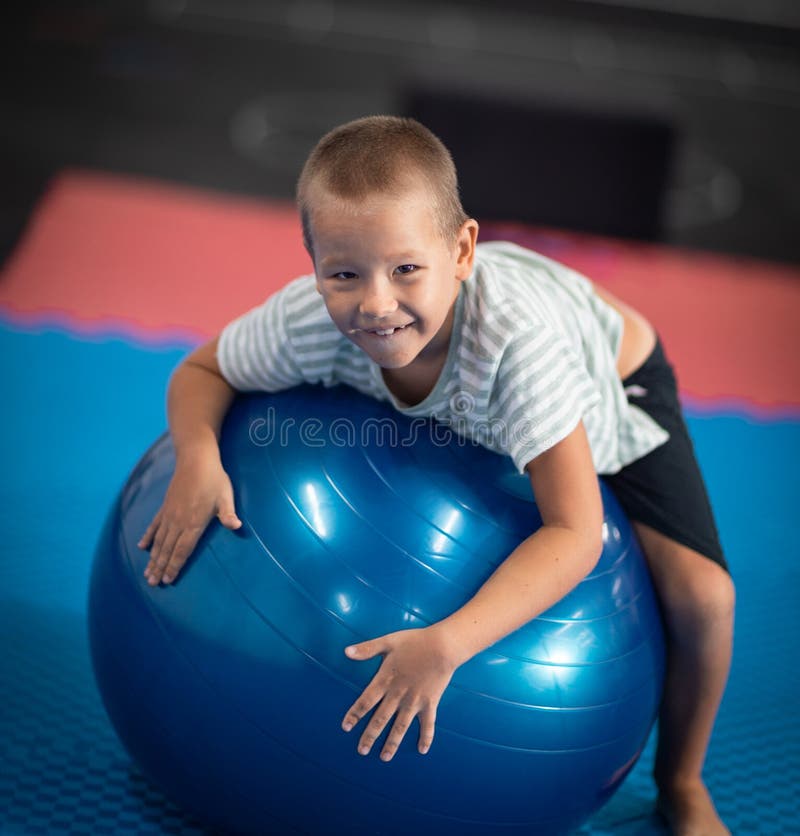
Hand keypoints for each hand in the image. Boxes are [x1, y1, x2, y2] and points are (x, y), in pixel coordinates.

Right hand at [137, 452, 240, 585]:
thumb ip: (228, 514)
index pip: (183, 550)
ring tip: (146, 572)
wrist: (196, 459)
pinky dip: (148, 536)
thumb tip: (237, 527)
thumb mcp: (226, 497)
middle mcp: (178, 522)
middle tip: (152, 583)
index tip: (168, 579)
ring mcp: (169, 514)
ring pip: (159, 540)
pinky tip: (142, 546)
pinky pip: (154, 525)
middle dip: (160, 567)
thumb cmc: (214, 479)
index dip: (175, 565)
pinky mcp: (165, 506)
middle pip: (167, 549)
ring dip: (152, 557)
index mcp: (194, 523)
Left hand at [341, 627, 457, 761]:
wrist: (442, 646)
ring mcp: (415, 701)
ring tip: (384, 757)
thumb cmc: (415, 641)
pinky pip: (428, 724)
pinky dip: (426, 737)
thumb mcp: (388, 641)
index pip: (365, 701)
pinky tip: (422, 750)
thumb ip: (367, 649)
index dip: (355, 714)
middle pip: (381, 719)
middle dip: (370, 736)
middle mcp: (398, 695)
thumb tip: (346, 652)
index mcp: (386, 680)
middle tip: (362, 750)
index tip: (346, 727)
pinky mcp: (430, 703)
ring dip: (392, 743)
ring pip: (401, 727)